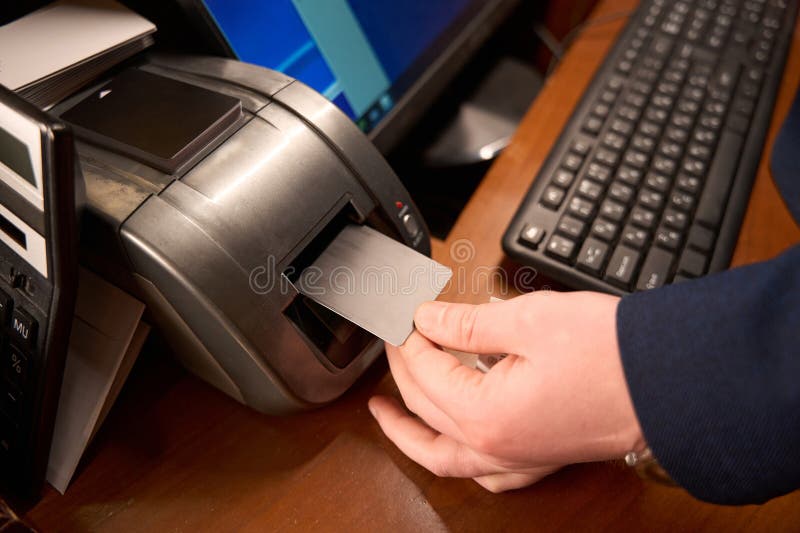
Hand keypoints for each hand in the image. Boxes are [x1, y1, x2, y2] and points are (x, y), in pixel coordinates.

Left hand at [368, 291, 645, 492]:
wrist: (673, 381)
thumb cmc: (611, 353)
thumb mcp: (527, 320)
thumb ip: (466, 323)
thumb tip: (427, 320)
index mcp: (485, 415)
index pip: (425, 373)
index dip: (410, 337)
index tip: (405, 314)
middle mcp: (497, 448)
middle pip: (426, 409)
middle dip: (403, 370)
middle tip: (394, 342)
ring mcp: (520, 458)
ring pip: (445, 456)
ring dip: (412, 432)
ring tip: (388, 412)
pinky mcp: (540, 455)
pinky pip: (485, 471)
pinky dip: (458, 457)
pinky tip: (453, 443)